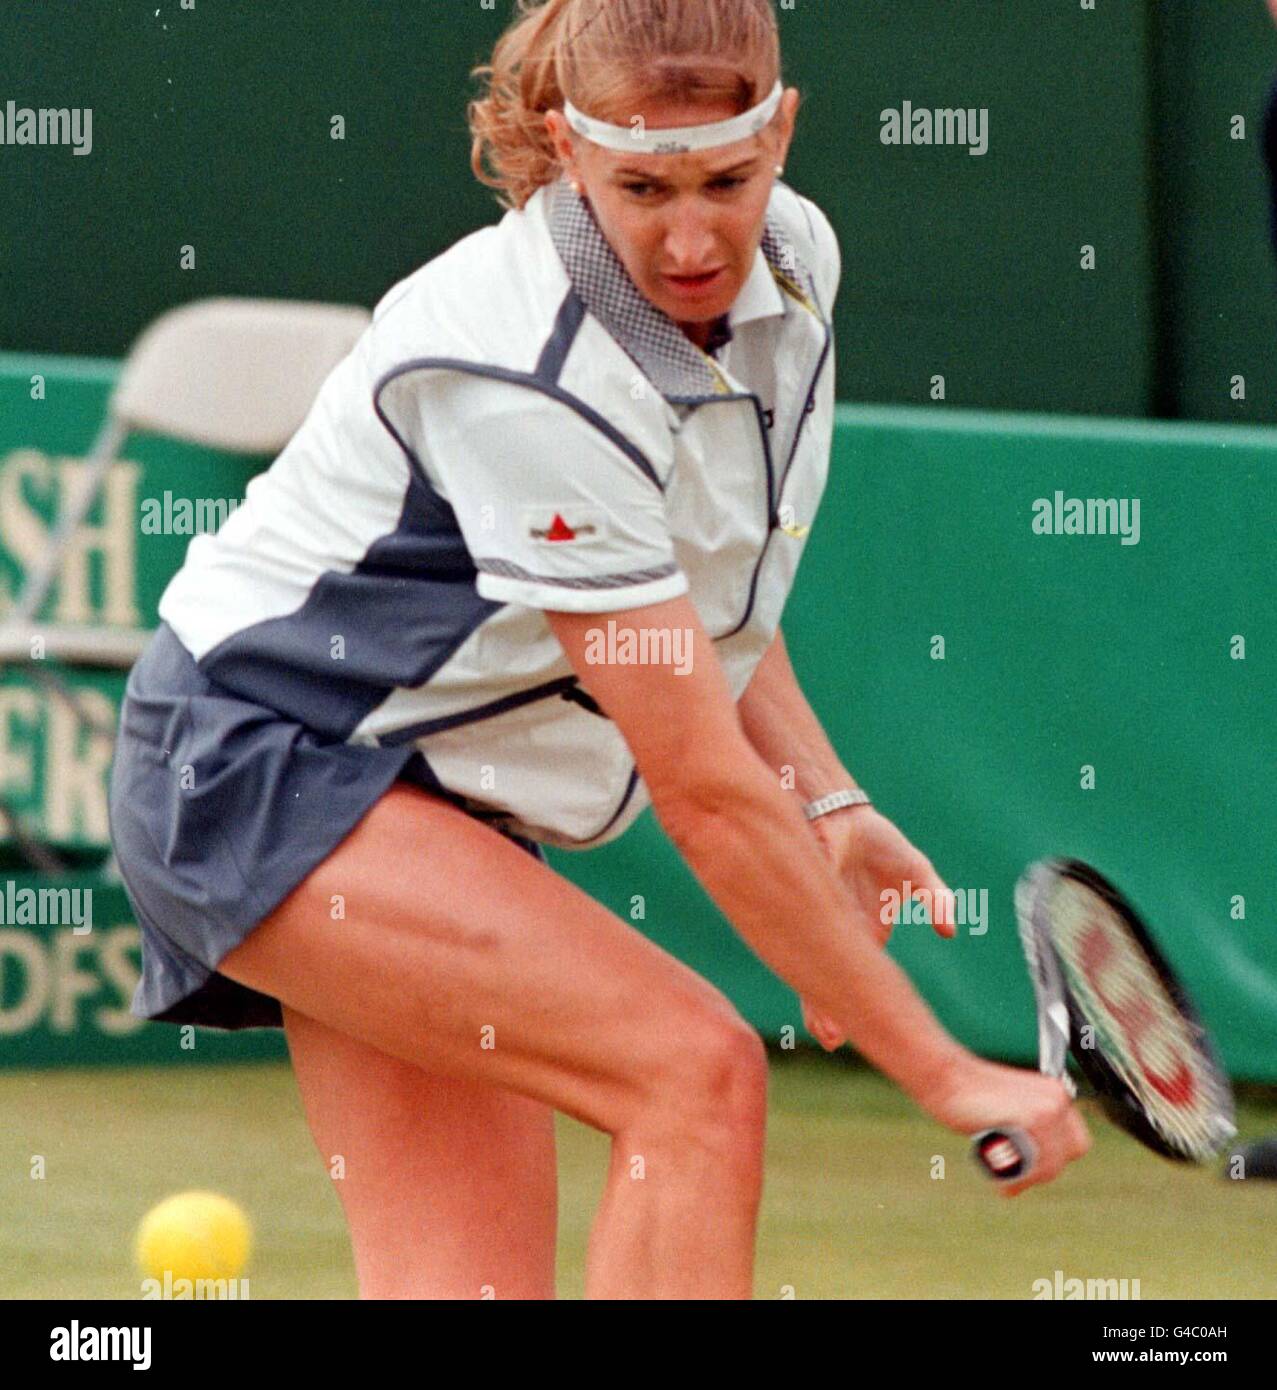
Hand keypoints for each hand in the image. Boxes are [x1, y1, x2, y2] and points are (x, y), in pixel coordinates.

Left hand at [800, 806, 956, 1050]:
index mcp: (866, 928)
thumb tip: (951, 930)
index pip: (863, 972)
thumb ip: (936, 899)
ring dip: (819, 999)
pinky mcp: (804, 907)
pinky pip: (803, 942)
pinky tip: (805, 992)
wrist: (839, 812)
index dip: (861, 1002)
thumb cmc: (877, 840)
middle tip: (834, 1041)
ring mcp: (821, 921)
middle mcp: (842, 931)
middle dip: (834, 1011)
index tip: (865, 1026)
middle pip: (837, 978)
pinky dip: (804, 967)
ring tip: (824, 1033)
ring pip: (817, 967)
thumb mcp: (914, 870)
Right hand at [920, 1056, 1090, 1196]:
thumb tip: (1026, 1177)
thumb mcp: (1009, 1113)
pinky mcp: (1033, 1118)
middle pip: (1065, 1157)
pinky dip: (1015, 1174)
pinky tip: (994, 1161)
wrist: (948, 1078)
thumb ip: (1027, 1135)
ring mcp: (1048, 1108)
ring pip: (1051, 1166)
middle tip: (1008, 1169)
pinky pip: (1037, 1165)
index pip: (1075, 1143)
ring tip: (997, 1166)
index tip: (1024, 1161)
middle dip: (1037, 1171)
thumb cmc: (970, 1097)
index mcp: (1055, 1093)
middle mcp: (1058, 1098)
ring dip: (1024, 1176)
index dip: (1051, 1158)